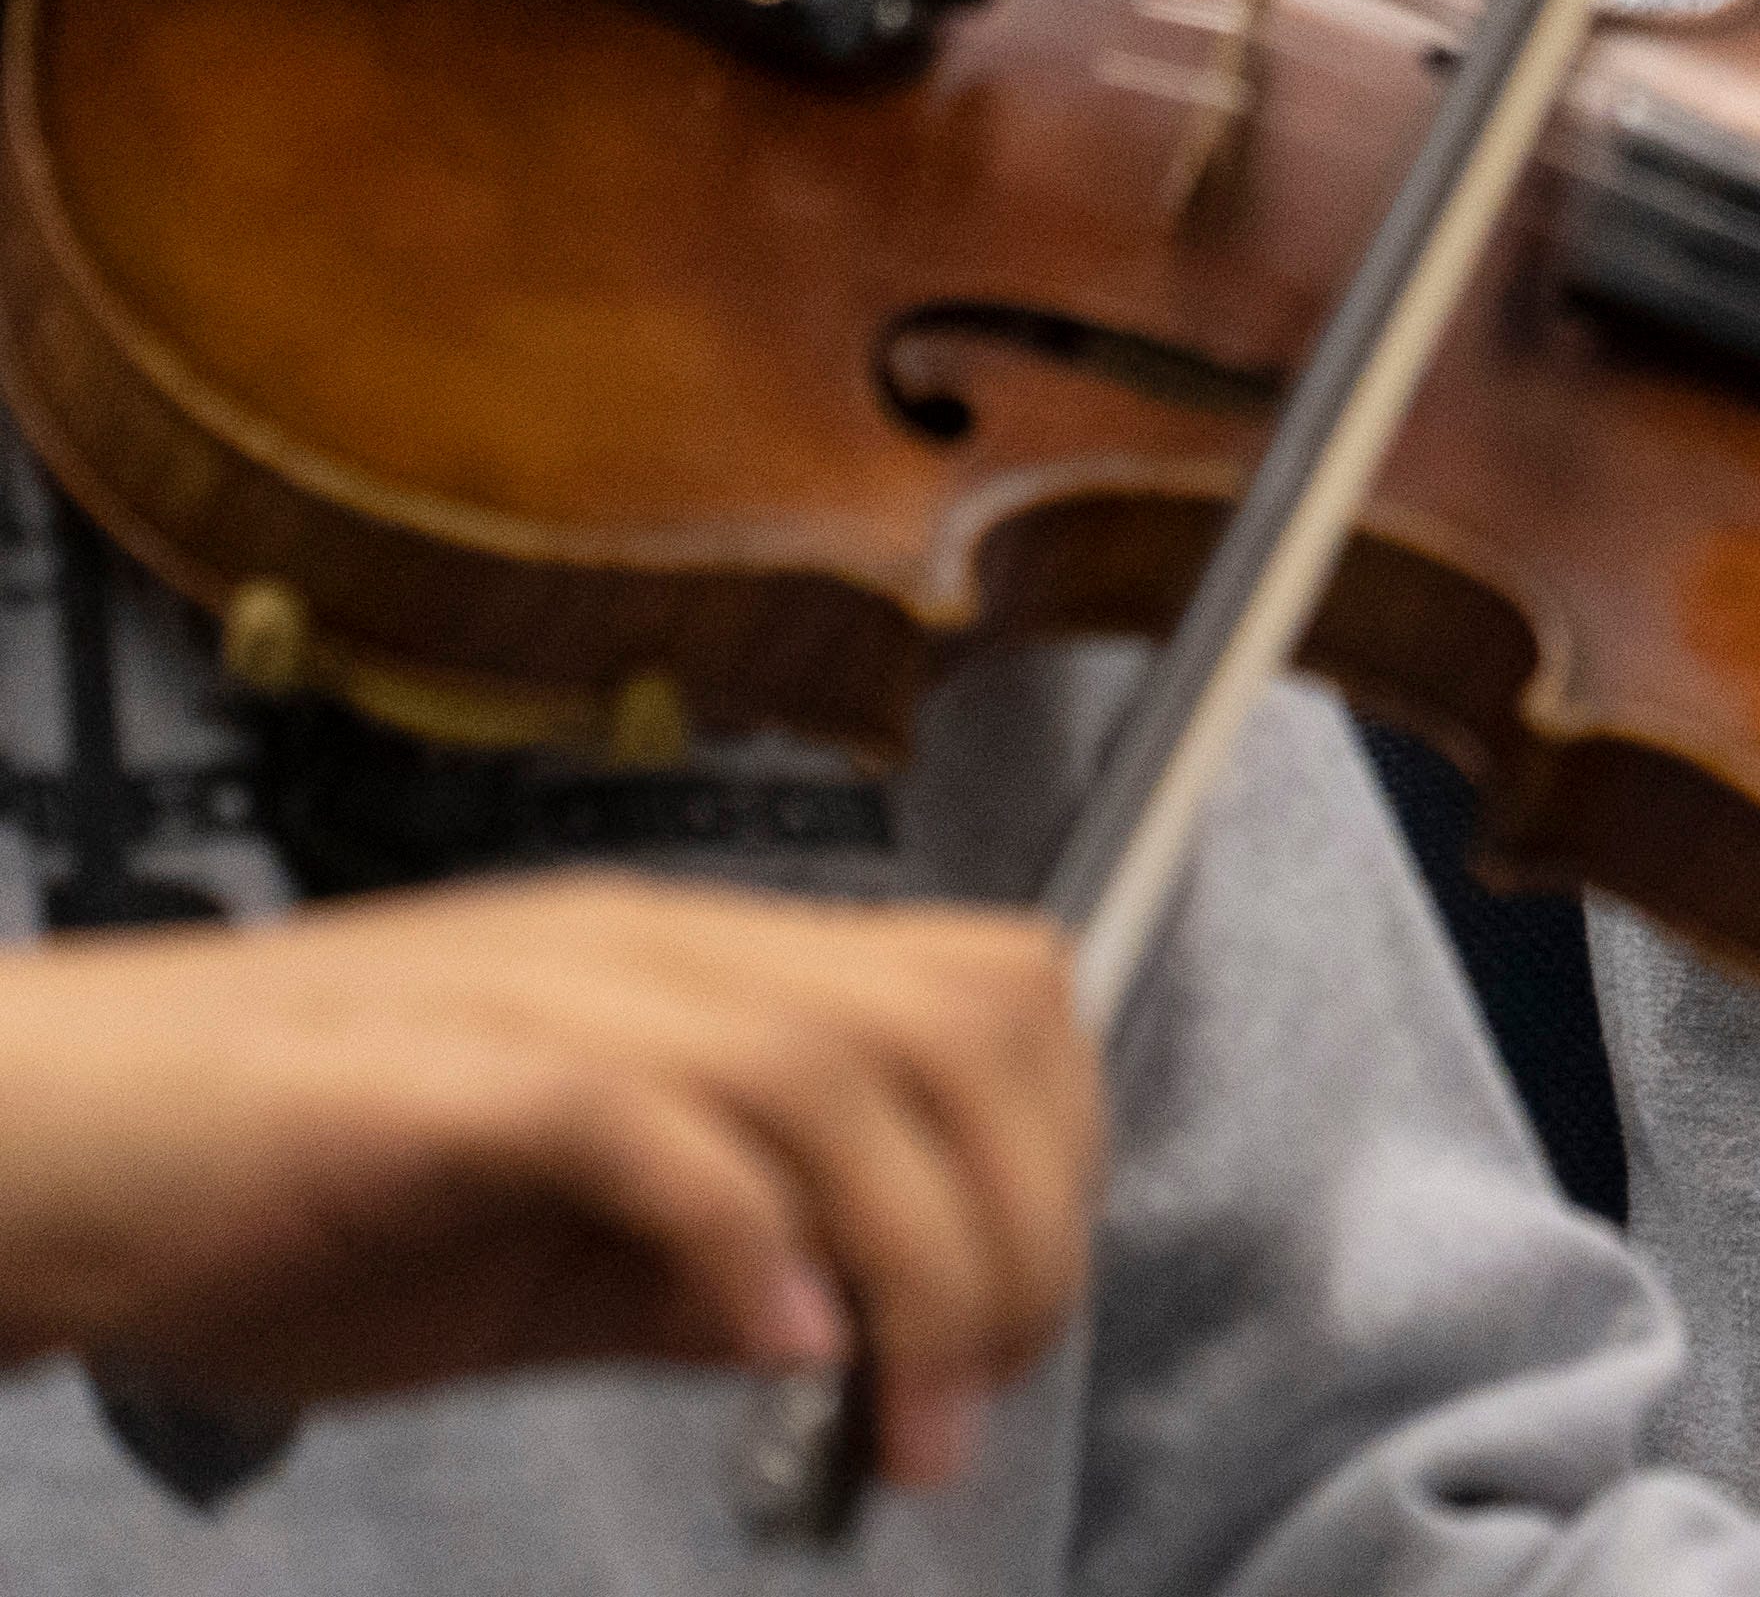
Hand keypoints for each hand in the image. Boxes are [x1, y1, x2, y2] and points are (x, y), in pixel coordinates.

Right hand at [0, 876, 1095, 1488]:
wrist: (46, 1159)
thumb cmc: (279, 1198)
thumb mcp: (558, 1257)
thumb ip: (718, 1273)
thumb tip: (875, 1334)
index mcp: (699, 977)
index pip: (990, 990)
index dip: (1055, 1154)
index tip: (1020, 1323)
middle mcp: (654, 954)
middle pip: (966, 1012)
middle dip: (1021, 1214)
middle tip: (971, 1387)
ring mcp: (549, 997)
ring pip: (849, 1059)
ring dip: (919, 1253)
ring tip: (897, 1408)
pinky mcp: (439, 1078)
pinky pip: (654, 1121)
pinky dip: (750, 1240)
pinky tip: (771, 1356)